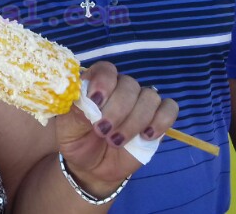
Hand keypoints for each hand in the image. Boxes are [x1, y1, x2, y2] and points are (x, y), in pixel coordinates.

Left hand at [55, 61, 177, 194]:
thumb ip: (75, 113)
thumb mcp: (66, 129)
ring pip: (150, 97)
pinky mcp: (157, 119)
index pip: (106, 69)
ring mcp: (140, 103)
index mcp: (95, 84)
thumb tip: (86, 101)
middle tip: (103, 131)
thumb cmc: (76, 140)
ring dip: (134, 121)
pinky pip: (169, 108)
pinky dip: (161, 121)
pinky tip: (146, 136)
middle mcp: (119, 89)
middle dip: (117, 110)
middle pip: (129, 84)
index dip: (103, 82)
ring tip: (116, 141)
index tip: (96, 102)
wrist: (92, 166)